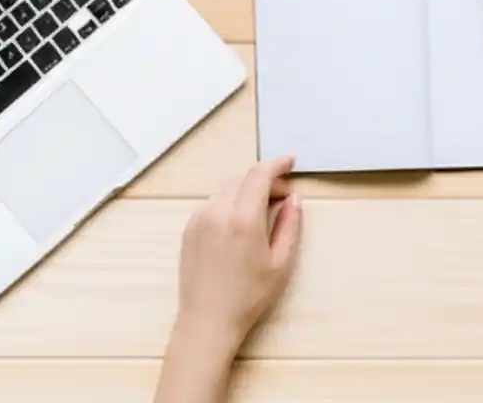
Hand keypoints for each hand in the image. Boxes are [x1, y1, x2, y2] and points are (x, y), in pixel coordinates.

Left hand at [174, 156, 303, 352]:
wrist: (207, 319)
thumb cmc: (249, 296)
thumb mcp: (281, 263)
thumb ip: (290, 225)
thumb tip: (294, 198)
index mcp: (243, 219)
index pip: (259, 174)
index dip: (277, 163)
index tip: (290, 162)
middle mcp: (217, 211)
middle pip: (241, 176)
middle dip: (263, 178)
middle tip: (281, 196)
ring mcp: (199, 218)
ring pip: (225, 188)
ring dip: (245, 189)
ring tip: (261, 211)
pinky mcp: (188, 228)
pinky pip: (212, 202)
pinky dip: (229, 201)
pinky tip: (238, 223)